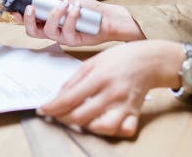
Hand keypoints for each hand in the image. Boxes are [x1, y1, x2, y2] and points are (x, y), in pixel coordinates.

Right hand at [11, 0, 144, 45]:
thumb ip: (52, 0)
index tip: (14, 9)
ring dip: (54, 14)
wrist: (109, 17)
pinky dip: (70, 17)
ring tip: (65, 3)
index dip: (19, 18)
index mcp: (48, 21)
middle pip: (33, 32)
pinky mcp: (75, 41)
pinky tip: (76, 8)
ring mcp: (63, 37)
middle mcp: (53, 31)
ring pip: (48, 32)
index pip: (29, 22)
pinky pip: (67, 31)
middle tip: (30, 8)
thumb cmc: (88, 8)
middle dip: (28, 20)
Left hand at [39, 40, 184, 137]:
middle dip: (64, 119)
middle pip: (82, 115)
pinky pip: (124, 130)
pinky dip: (111, 131)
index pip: (71, 97)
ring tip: (78, 119)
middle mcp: (112, 92)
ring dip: (85, 127)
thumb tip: (58, 96)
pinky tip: (102, 124)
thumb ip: (74, 80)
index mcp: (99, 76)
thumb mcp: (92, 62)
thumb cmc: (118, 59)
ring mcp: (125, 105)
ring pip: (102, 127)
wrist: (149, 60)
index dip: (53, 106)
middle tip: (56, 115)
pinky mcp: (135, 113)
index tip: (42, 109)